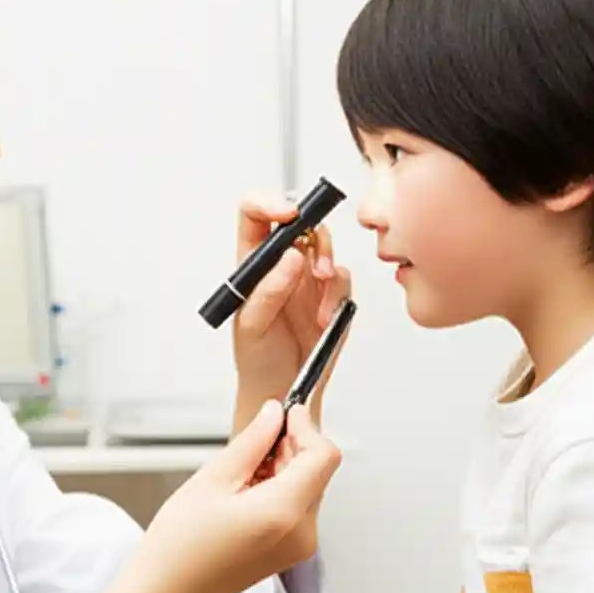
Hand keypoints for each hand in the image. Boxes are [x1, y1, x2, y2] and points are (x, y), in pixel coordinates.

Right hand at [79, 402, 341, 592]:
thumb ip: (252, 441)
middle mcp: (301, 533)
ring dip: (285, 467)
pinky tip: (246, 489)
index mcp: (284, 512)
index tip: (286, 413)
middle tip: (257, 437)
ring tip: (243, 469)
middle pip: (318, 471)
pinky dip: (281, 489)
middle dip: (293, 446)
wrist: (168, 592)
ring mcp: (299, 546)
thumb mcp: (213, 478)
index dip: (307, 427)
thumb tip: (273, 413)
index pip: (323, 456)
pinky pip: (298, 508)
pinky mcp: (290, 552)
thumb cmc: (180, 545)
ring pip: (309, 487)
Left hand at [232, 193, 351, 429]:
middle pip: (301, 221)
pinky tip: (324, 320)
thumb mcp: (251, 326)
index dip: (269, 203)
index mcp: (252, 262)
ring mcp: (307, 276)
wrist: (282, 389)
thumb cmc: (256, 356)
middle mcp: (280, 262)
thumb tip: (290, 256)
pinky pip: (342, 277)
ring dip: (328, 267)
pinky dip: (338, 296)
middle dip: (315, 238)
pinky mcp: (331, 294)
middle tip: (316, 269)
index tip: (289, 214)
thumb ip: (268, 291)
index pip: (254, 213)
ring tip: (320, 303)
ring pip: (326, 246)